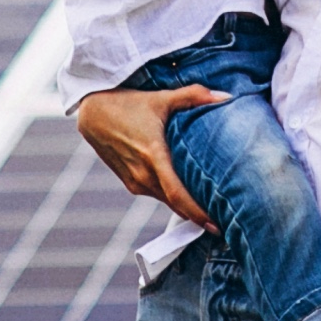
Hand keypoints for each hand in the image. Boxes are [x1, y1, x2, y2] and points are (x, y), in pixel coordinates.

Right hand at [74, 84, 223, 229]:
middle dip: (199, 215)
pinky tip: (189, 197)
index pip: (177, 194)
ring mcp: (134, 180)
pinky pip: (157, 194)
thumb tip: (226, 96)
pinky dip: (172, 198)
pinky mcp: (130, 182)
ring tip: (212, 212)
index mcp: (153, 156)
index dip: (197, 212)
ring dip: (186, 208)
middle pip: (175, 203)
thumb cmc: (129, 104)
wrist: (93, 112)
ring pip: (166, 200)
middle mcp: (143, 175)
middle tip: (226, 222)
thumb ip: (195, 96)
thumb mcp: (162, 98)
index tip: (216, 224)